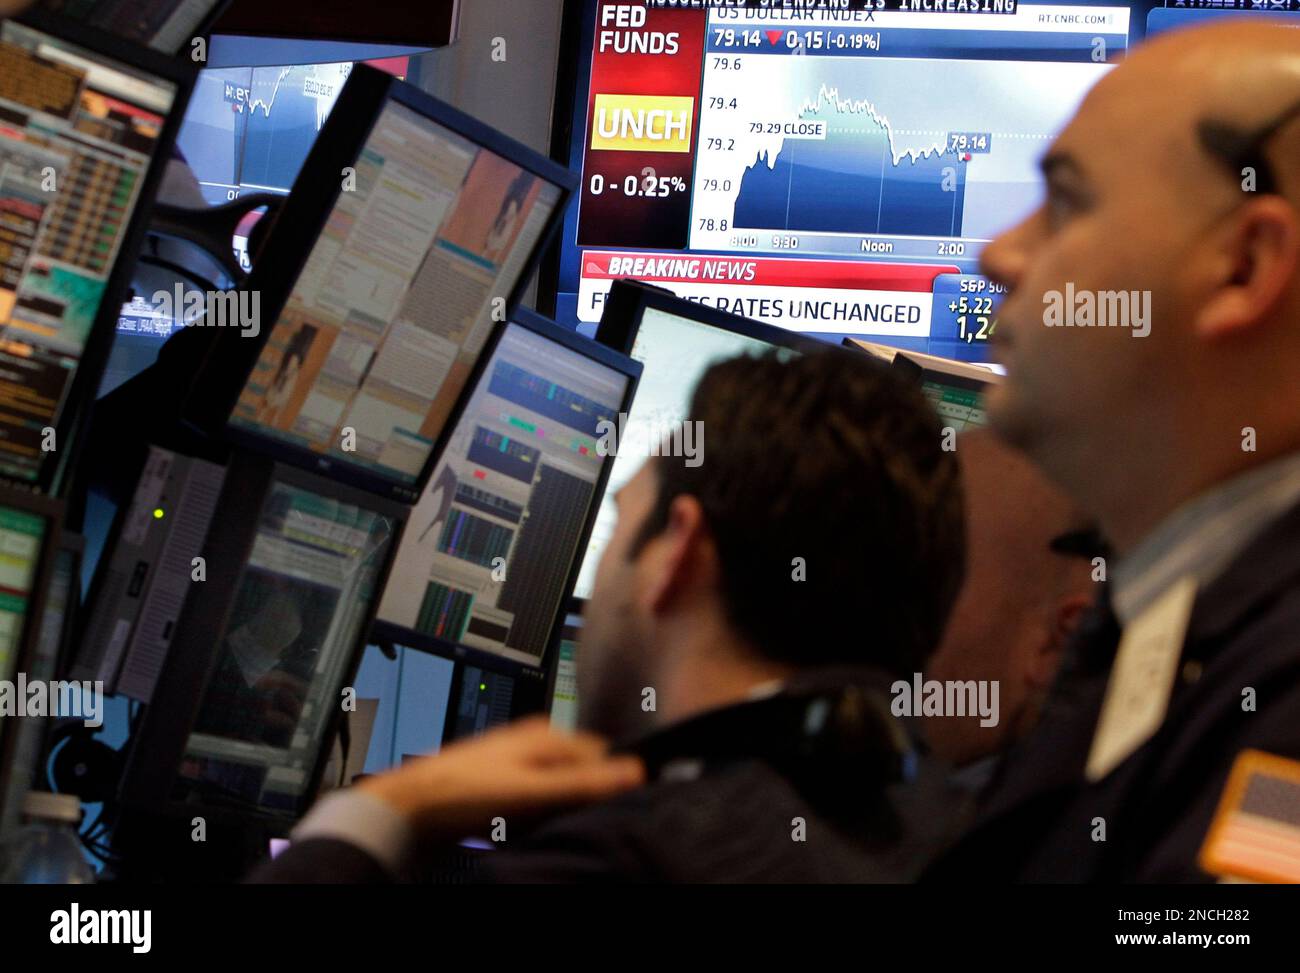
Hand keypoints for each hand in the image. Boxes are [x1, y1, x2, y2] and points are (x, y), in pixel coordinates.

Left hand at [356, 716, 644, 841]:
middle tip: (571, 820)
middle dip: (581, 797)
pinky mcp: (501, 784)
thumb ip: (583, 782)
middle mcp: (533, 742)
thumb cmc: (461, 793)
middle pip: (580, 771)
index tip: (614, 808)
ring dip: (557, 810)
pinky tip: (523, 829)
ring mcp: (516, 761)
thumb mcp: (532, 791)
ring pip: (558, 788)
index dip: (610, 783)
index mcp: (545, 733)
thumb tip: (633, 771)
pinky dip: (536, 816)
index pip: (602, 754)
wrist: (408, 809)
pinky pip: (536, 801)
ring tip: (541, 825)